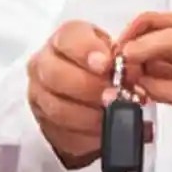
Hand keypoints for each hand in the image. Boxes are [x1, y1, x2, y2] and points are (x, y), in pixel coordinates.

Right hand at [26, 20, 116, 168]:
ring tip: (112, 115)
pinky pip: (60, 131)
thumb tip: (132, 73)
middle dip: (87, 86)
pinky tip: (103, 130)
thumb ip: (121, 61)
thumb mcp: (114, 56)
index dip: (86, 50)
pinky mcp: (43, 121)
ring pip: (56, 106)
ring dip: (88, 115)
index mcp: (64, 39)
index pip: (68, 38)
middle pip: (55, 73)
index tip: (106, 64)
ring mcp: (39, 93)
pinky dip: (84, 134)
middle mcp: (44, 63)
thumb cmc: (102, 68)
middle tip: (112, 95)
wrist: (89, 91)